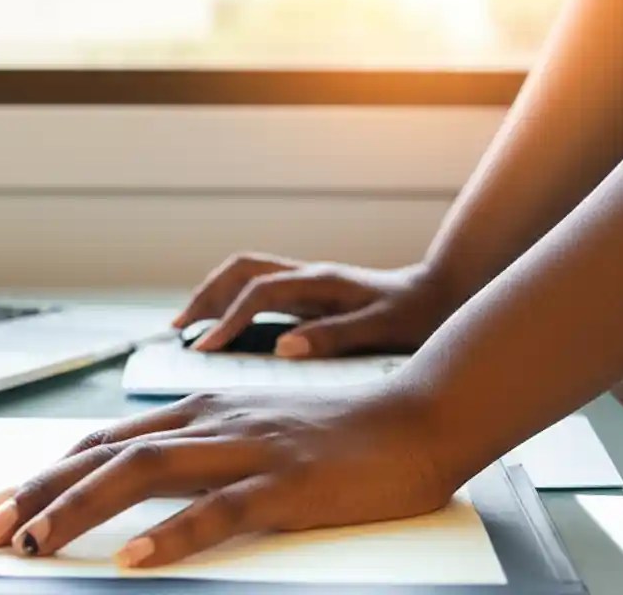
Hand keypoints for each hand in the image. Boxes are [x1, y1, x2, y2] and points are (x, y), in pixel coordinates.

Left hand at [0, 389, 457, 567]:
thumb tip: (137, 474)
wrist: (414, 421)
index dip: (41, 472)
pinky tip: (136, 559)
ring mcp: (246, 450)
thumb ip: (195, 448)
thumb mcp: (249, 432)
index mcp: (198, 412)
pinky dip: (172, 535)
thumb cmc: (333, 435)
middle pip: (104, 454)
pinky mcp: (285, 483)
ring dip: (80, 509)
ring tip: (33, 544)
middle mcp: (209, 423)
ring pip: (144, 473)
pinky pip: (219, 510)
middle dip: (35, 493)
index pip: (100, 441)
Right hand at [173, 253, 455, 357]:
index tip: (204, 349)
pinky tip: (223, 329)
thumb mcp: (384, 330)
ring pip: (244, 276)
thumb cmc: (419, 314)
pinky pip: (257, 291)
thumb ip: (334, 338)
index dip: (228, 321)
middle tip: (177, 332)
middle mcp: (308, 276)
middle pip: (239, 271)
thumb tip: (283, 347)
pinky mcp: (309, 295)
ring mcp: (307, 283)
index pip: (258, 295)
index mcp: (321, 282)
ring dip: (212, 296)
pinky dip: (230, 304)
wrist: (445, 292)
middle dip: (204, 297)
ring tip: (186, 328)